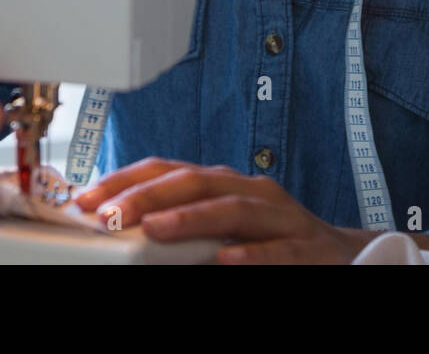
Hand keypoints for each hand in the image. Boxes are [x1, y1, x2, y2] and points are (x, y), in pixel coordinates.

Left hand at [71, 157, 365, 263]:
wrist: (342, 257)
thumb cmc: (271, 242)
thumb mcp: (220, 226)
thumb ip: (178, 223)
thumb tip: (119, 229)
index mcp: (223, 184)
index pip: (168, 170)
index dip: (125, 180)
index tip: (85, 199)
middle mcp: (250, 191)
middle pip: (195, 181)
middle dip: (147, 195)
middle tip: (108, 215)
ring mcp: (280, 217)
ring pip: (233, 208)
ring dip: (190, 218)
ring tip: (154, 229)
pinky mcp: (305, 247)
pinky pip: (276, 249)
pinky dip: (250, 254)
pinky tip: (226, 259)